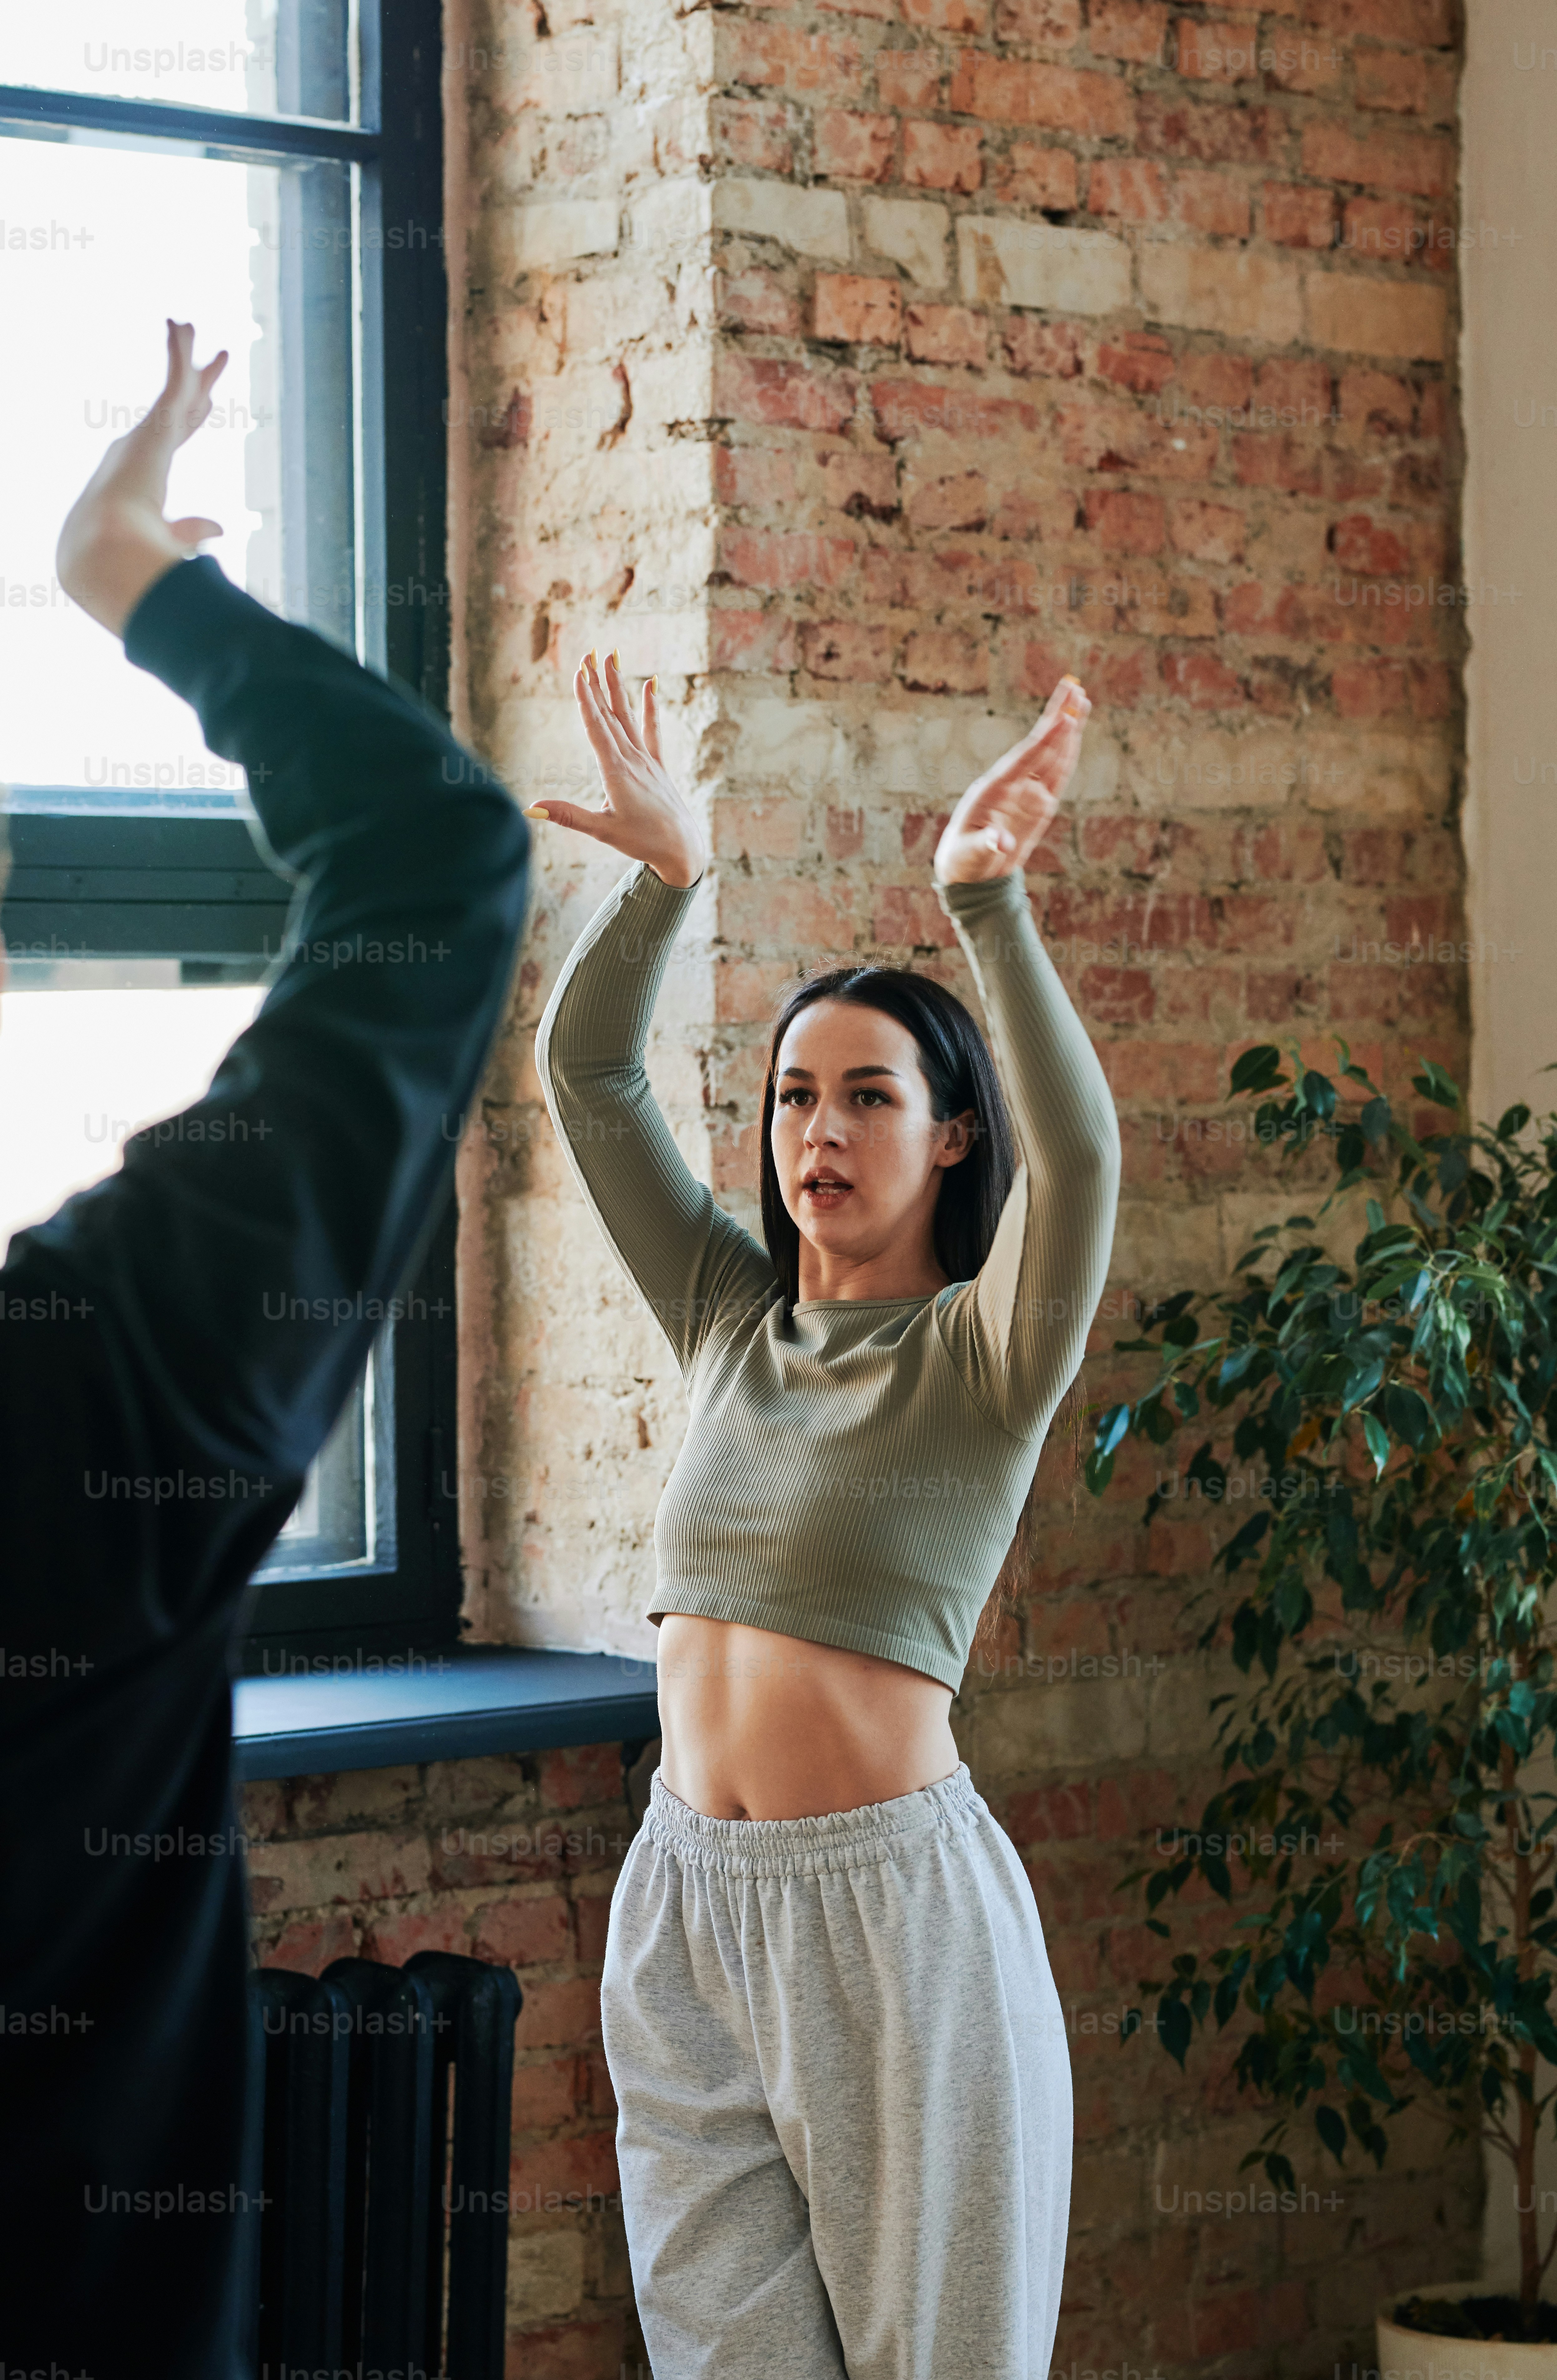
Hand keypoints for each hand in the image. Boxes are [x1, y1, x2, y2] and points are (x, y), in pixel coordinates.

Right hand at [57, 319, 228, 636]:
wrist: (106, 550)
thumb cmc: (131, 555)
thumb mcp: (167, 539)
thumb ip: (191, 530)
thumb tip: (222, 528)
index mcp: (146, 474)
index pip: (175, 439)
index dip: (191, 417)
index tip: (204, 401)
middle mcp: (143, 447)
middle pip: (181, 407)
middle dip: (197, 380)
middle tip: (210, 356)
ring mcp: (148, 434)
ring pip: (175, 385)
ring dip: (183, 354)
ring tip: (189, 325)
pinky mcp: (155, 426)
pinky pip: (171, 379)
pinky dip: (176, 353)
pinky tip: (180, 326)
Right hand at [527, 650, 707, 887]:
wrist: (682, 849)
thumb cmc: (642, 842)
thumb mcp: (602, 830)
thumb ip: (567, 816)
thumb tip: (530, 809)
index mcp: (616, 772)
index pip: (597, 728)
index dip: (587, 699)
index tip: (580, 672)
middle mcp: (632, 759)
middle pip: (610, 714)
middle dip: (597, 683)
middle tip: (587, 653)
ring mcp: (647, 760)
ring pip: (628, 716)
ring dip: (617, 686)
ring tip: (610, 656)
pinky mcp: (657, 766)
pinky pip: (652, 730)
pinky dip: (650, 707)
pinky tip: (650, 684)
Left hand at [933, 676, 1091, 884]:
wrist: (966, 870)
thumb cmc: (964, 858)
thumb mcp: (972, 853)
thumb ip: (986, 844)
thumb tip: (1001, 842)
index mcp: (994, 789)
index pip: (1025, 759)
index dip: (1046, 739)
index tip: (1063, 717)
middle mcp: (1012, 785)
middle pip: (1041, 747)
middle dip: (1058, 719)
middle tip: (1074, 687)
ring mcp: (1026, 793)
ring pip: (1051, 756)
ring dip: (1066, 731)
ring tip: (1081, 701)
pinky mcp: (1037, 804)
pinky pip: (1056, 776)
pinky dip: (1066, 755)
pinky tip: (1075, 734)